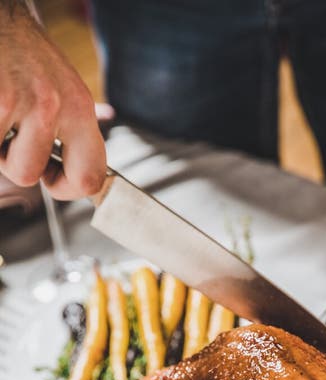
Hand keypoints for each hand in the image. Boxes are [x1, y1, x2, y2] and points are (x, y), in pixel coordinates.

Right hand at [0, 4, 105, 198]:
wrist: (1, 18)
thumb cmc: (27, 58)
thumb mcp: (65, 92)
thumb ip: (73, 135)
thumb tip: (88, 183)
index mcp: (80, 109)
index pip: (90, 178)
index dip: (66, 188)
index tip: (51, 177)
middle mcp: (54, 105)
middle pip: (30, 176)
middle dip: (13, 163)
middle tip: (12, 138)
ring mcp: (20, 101)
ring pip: (3, 163)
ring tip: (0, 114)